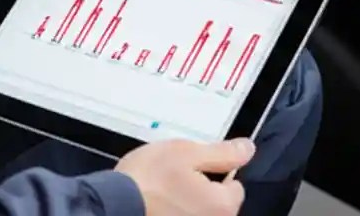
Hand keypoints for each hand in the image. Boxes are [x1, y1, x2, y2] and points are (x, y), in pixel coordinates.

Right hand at [115, 138, 254, 215]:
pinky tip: (156, 207)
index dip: (215, 172)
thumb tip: (248, 149)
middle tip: (174, 178)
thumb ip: (223, 153)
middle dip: (202, 191)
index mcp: (222, 206)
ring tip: (162, 193)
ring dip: (186, 204)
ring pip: (198, 213)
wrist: (111, 206)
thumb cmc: (147, 180)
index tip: (194, 168)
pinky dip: (173, 213)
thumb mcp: (187, 153)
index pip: (235, 186)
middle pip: (218, 204)